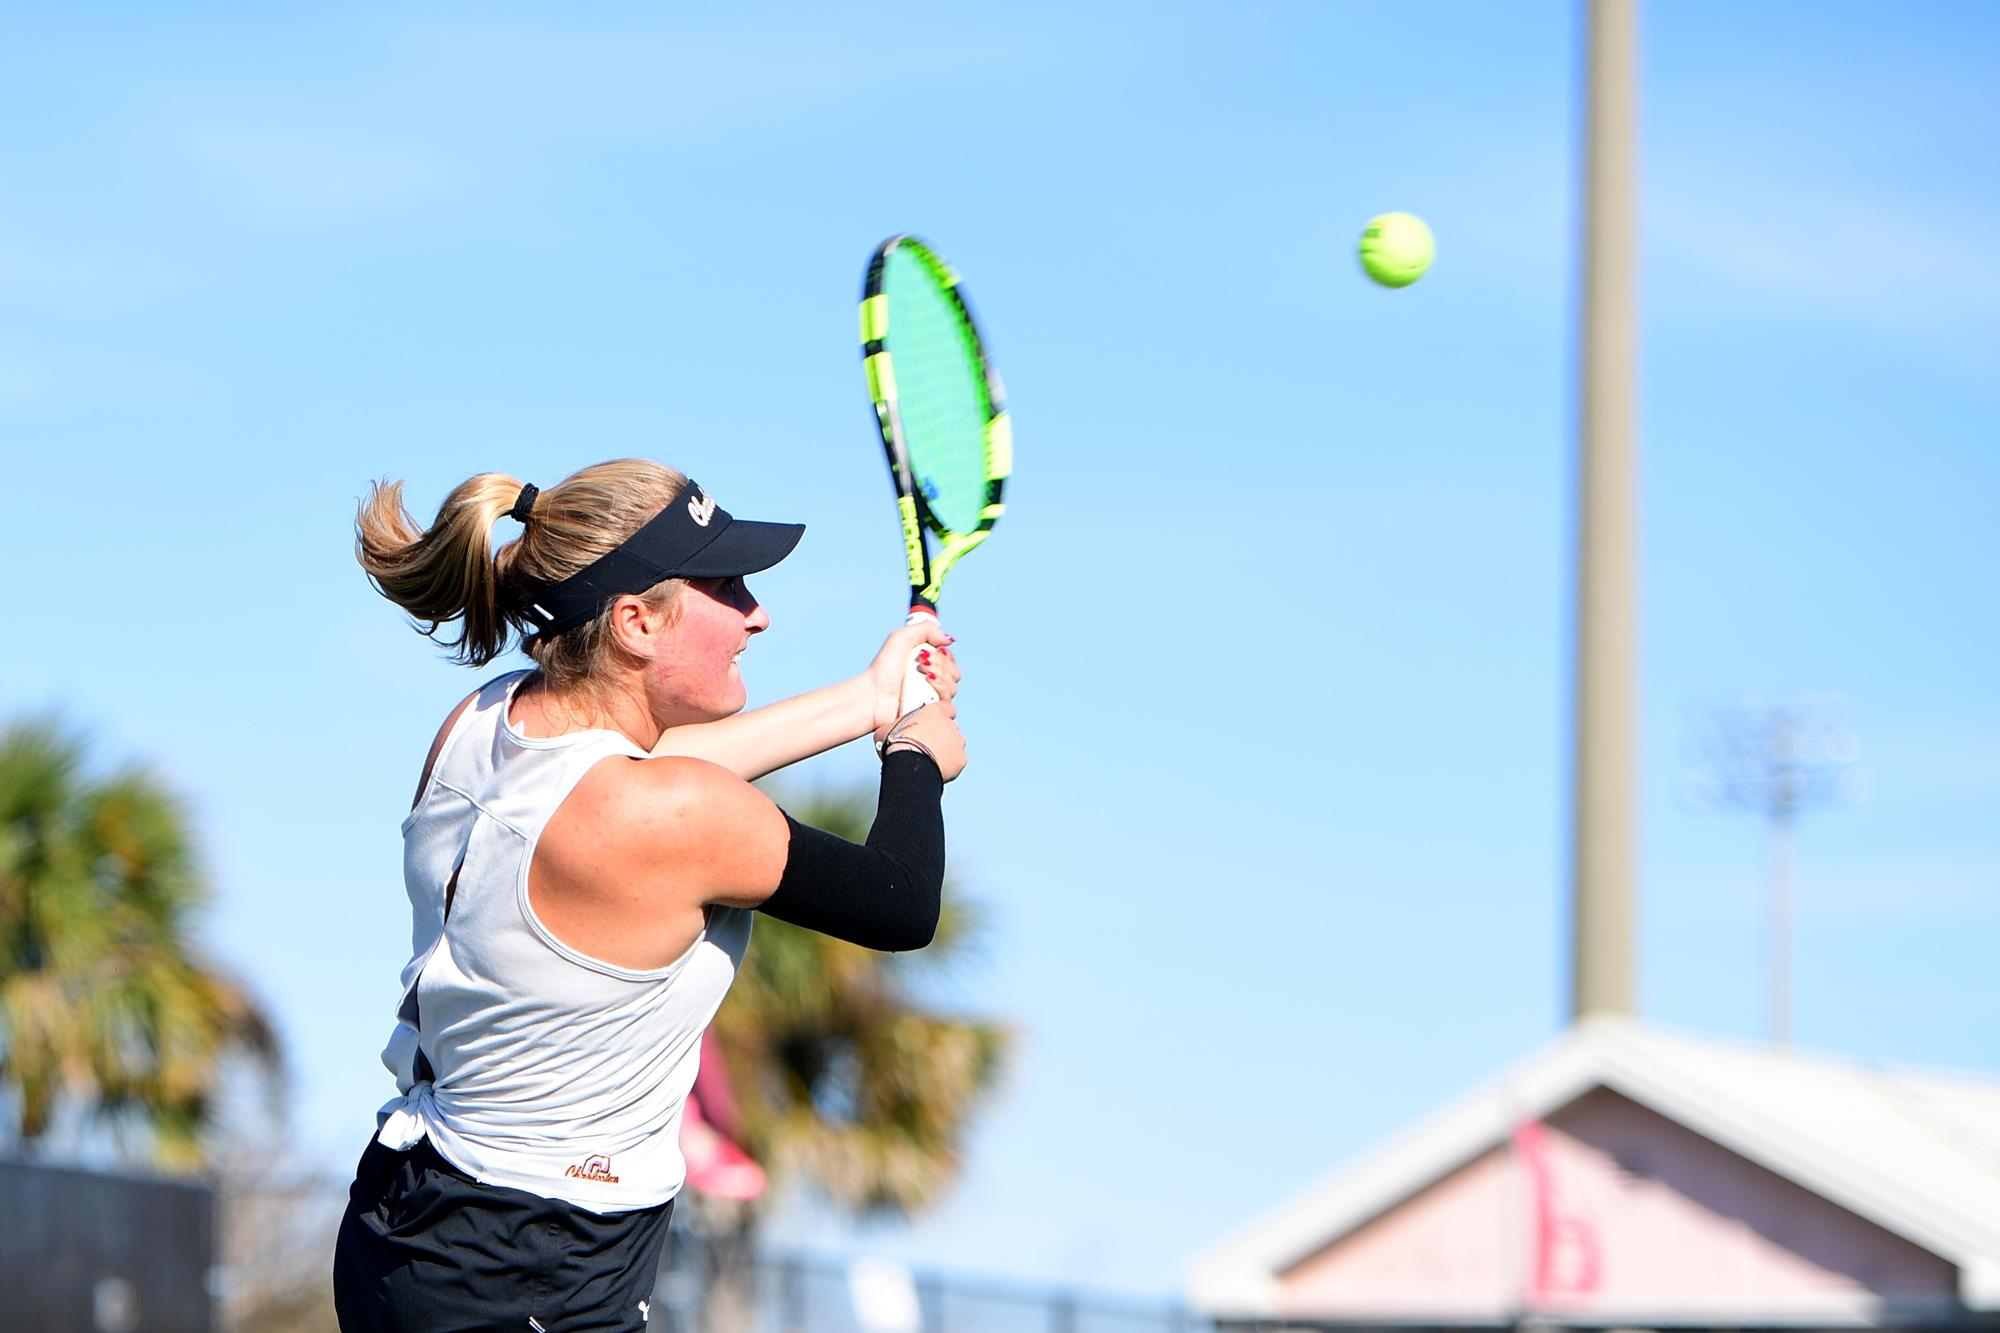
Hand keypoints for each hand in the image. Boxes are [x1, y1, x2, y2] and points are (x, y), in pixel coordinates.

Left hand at [865, 620, 959, 739]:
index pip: (950, 658)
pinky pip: (949, 705)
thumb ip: (926, 629)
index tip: (926, 653)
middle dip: (941, 665)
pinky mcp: (930, 713)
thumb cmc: (883, 669)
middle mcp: (930, 680)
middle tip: (921, 664)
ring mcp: (930, 698)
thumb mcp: (901, 638)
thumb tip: (949, 640)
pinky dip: (941, 691)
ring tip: (923, 677)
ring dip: (941, 678)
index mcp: (925, 663)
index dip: (943, 654)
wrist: (873, 697)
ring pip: (953, 688)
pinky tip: (928, 687)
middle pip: (955, 672)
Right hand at [882, 701, 966, 782]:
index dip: (941, 716)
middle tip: (927, 746)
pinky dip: (950, 766)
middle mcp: (950, 724)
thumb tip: (886, 732)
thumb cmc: (898, 744)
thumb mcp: (888, 728)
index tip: (934, 724)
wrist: (909, 764)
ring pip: (955, 745)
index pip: (947, 708)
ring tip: (931, 759)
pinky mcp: (961, 759)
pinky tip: (936, 769)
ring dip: (947, 751)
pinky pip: (957, 762)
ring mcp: (958, 742)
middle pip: (950, 728)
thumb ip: (895, 726)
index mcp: (935, 711)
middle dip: (942, 736)